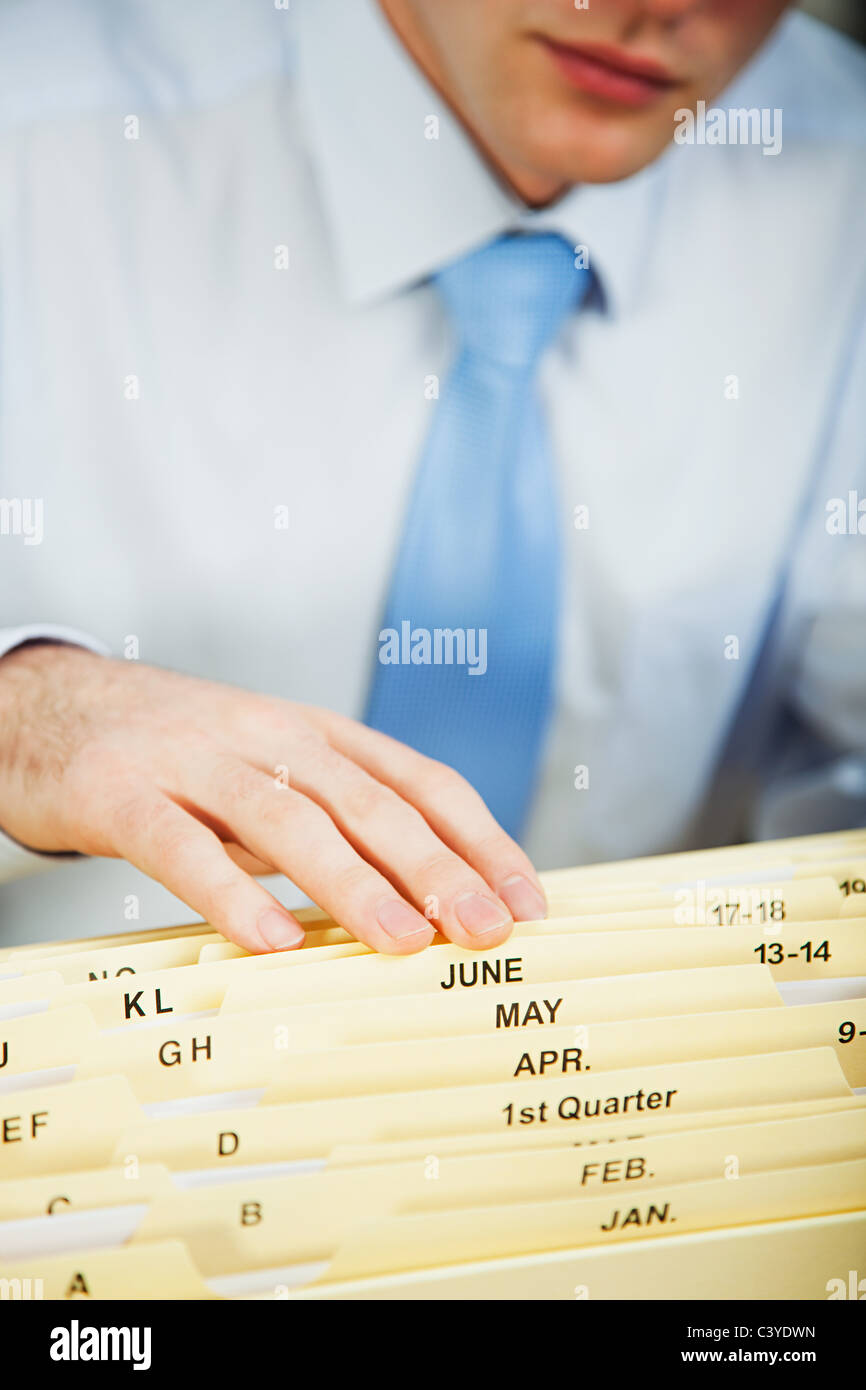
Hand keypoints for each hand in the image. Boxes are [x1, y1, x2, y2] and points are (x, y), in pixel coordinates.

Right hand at [0, 644, 546, 953]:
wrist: (51, 704)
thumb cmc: (179, 752)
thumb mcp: (271, 766)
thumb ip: (335, 817)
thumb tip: (422, 896)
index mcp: (316, 733)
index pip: (419, 780)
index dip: (479, 839)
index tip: (526, 899)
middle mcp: (268, 737)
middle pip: (369, 801)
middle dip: (438, 868)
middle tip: (487, 930)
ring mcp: (195, 761)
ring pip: (290, 821)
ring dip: (354, 884)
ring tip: (404, 940)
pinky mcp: (124, 794)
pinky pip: (184, 848)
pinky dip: (234, 895)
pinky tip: (274, 941)